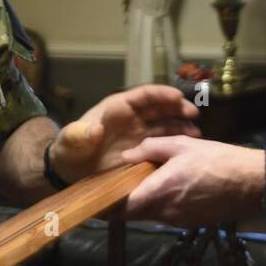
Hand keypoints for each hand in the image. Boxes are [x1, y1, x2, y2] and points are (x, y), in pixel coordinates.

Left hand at [51, 84, 200, 183]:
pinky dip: (176, 143)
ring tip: (196, 132)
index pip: (142, 95)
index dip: (160, 94)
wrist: (70, 172)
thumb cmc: (69, 150)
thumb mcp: (70, 142)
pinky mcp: (143, 151)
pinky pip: (163, 143)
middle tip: (193, 113)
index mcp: (117, 109)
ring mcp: (139, 134)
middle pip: (158, 107)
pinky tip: (188, 148)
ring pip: (164, 124)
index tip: (177, 96)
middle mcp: (132, 118)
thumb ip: (79, 135)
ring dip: (180, 125)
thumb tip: (93, 130)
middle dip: (176, 107)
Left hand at [118, 136, 265, 226]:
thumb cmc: (217, 160)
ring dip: (142, 202)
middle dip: (121, 203)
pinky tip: (167, 187)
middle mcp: (165, 212)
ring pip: (149, 214)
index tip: (94, 198)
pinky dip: (159, 204)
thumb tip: (126, 156)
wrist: (253, 182)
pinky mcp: (190, 223)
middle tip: (116, 186)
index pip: (120, 209)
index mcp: (159, 192)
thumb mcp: (182, 145)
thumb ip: (150, 148)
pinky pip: (165, 215)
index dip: (104, 206)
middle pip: (132, 214)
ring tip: (143, 182)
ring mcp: (178, 221)